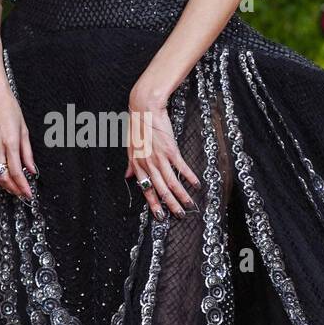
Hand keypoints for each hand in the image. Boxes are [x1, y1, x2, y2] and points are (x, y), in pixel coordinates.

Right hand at [0, 78, 35, 201]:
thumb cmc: (9, 108)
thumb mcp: (24, 130)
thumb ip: (27, 152)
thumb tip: (31, 169)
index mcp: (10, 142)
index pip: (16, 172)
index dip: (22, 186)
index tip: (28, 194)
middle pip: (4, 176)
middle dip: (13, 188)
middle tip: (21, 193)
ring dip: (3, 183)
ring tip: (12, 187)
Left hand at [126, 85, 199, 219]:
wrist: (144, 108)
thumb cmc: (137, 127)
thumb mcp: (130, 148)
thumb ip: (130, 165)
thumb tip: (127, 177)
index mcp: (137, 165)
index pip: (146, 190)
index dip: (153, 204)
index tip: (160, 216)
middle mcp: (148, 164)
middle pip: (160, 190)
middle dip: (170, 205)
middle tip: (179, 216)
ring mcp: (159, 158)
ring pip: (171, 183)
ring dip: (182, 196)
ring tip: (189, 205)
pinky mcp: (170, 150)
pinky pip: (181, 168)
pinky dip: (189, 177)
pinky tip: (196, 185)